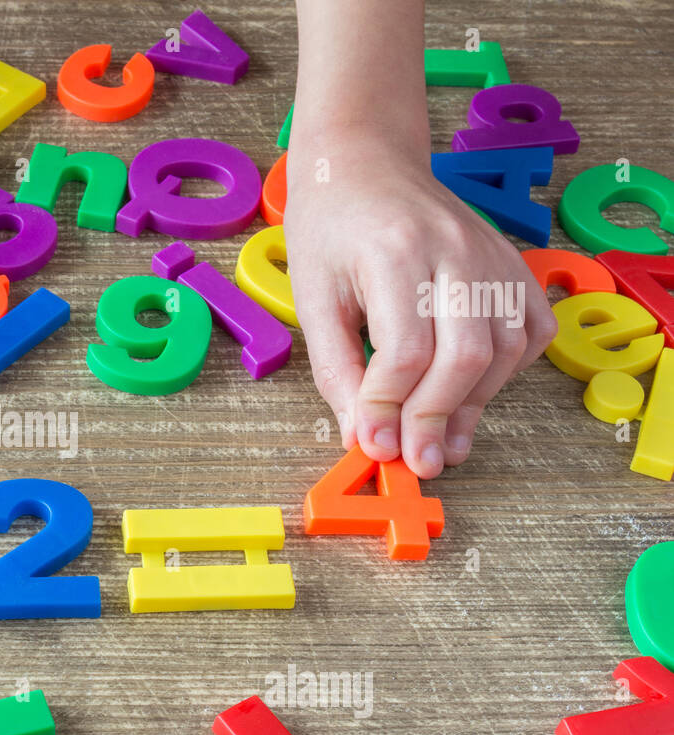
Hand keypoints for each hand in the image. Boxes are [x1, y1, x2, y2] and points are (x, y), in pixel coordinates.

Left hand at [284, 140, 556, 477]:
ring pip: (505, 348)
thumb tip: (363, 435)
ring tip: (442, 441)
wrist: (364, 164)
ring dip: (474, 405)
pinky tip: (472, 392)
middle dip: (438, 418)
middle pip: (464, 354)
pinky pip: (530, 331)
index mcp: (394, 250)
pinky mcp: (512, 263)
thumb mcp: (314, 297)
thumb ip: (337, 369)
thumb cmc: (330, 229)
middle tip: (417, 462)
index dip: (391, 407)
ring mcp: (492, 253)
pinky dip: (508, 372)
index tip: (373, 446)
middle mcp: (454, 248)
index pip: (407, 349)